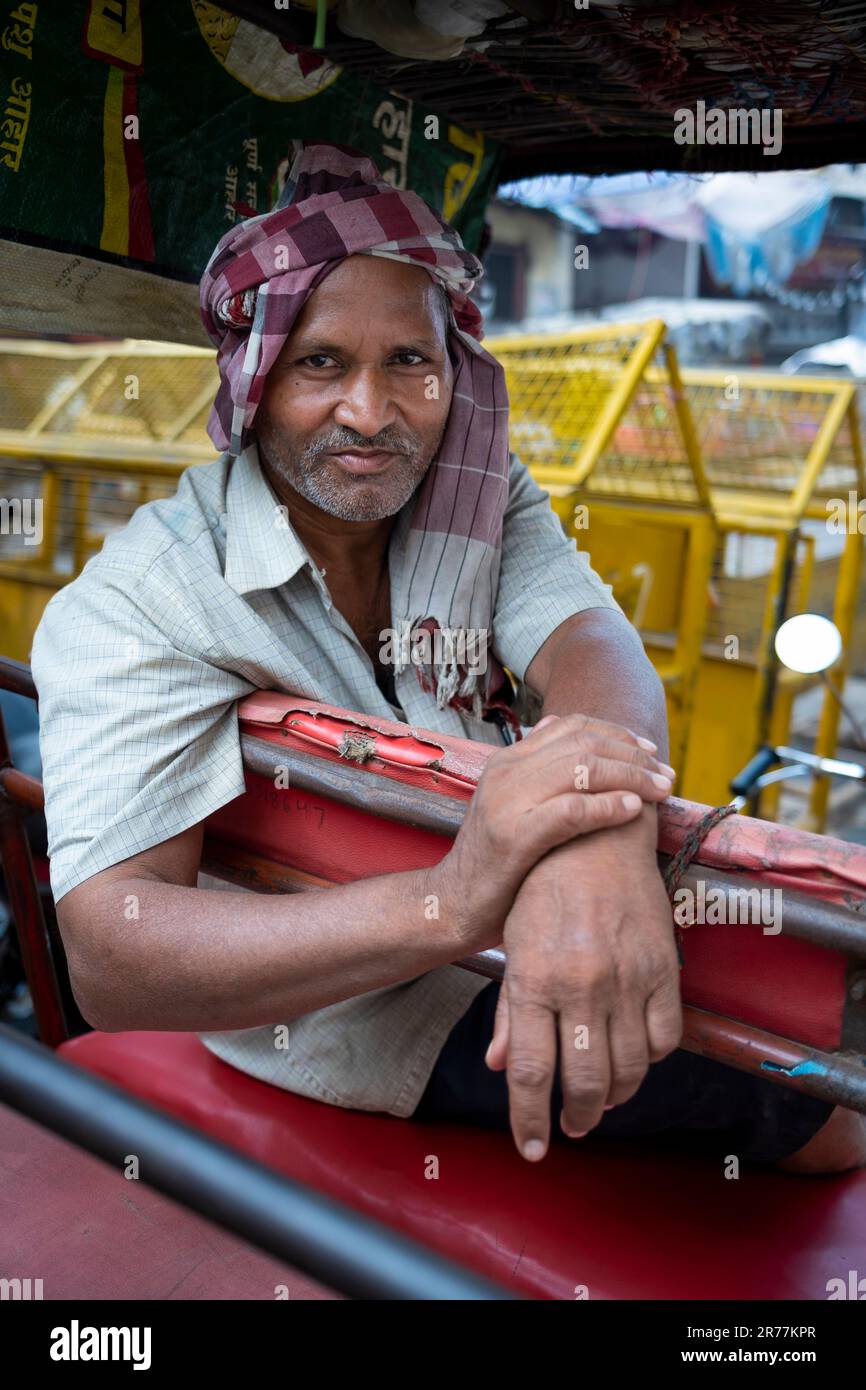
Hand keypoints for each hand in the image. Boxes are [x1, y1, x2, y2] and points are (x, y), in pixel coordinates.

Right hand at [431, 714, 674, 952]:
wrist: (452, 903)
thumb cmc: (494, 860)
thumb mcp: (510, 804)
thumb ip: (534, 770)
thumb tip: (557, 728)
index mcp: (507, 761)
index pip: (571, 726)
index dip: (617, 734)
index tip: (649, 752)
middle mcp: (506, 772)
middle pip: (584, 744)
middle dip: (633, 756)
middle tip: (665, 774)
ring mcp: (508, 801)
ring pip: (583, 769)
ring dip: (631, 777)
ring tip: (660, 790)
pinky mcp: (515, 835)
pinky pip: (573, 810)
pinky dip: (608, 806)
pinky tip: (632, 811)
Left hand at [486, 809, 682, 1160]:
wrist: (596, 836)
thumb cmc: (544, 888)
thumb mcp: (514, 945)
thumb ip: (512, 1009)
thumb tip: (502, 1065)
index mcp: (536, 979)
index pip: (532, 1074)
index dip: (530, 1121)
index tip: (531, 1148)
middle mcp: (582, 985)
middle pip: (585, 1082)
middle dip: (578, 1118)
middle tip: (573, 1128)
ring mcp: (628, 978)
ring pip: (629, 1069)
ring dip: (615, 1097)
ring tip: (602, 1102)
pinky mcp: (663, 968)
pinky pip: (664, 1037)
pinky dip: (650, 1059)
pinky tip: (633, 1059)